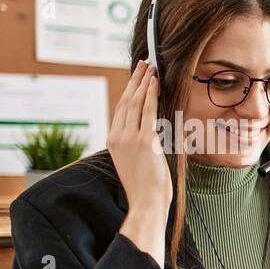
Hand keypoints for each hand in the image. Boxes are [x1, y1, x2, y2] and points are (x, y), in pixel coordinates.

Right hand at [109, 61, 170, 265]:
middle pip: (126, 101)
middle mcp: (117, 136)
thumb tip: (150, 129)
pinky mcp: (143, 141)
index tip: (138, 77)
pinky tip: (155, 84)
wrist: (146, 203)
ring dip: (144, 84)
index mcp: (113, 140)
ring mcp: (128, 138)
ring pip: (135, 103)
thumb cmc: (147, 187)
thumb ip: (139, 143)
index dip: (130, 90)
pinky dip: (151, 96)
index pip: (121, 109)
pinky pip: (147, 112)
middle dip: (136, 81)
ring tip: (151, 69)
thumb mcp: (137, 161)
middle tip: (145, 65)